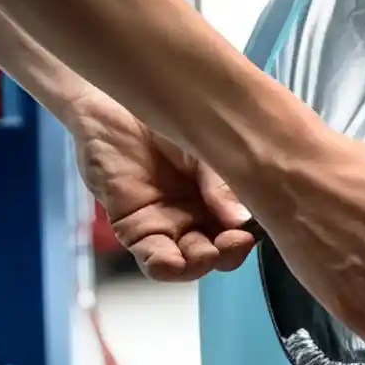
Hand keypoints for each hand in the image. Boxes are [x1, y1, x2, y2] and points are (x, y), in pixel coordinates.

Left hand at [68, 90, 255, 280]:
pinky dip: (164, 266)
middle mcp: (201, 217)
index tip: (250, 230)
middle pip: (222, 251)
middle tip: (231, 241)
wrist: (115, 97)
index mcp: (225, 197)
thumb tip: (243, 221)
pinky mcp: (135, 228)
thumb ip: (221, 184)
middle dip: (229, 253)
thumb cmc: (165, 114)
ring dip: (200, 264)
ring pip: (190, 261)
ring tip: (205, 254)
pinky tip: (171, 263)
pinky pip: (151, 257)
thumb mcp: (205, 147)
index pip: (245, 228)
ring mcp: (169, 224)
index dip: (249, 235)